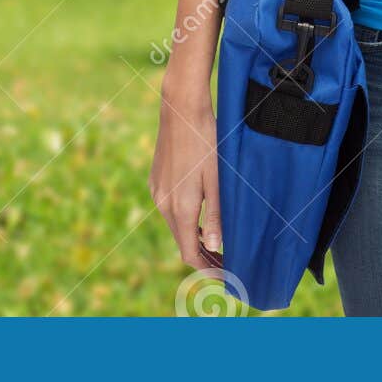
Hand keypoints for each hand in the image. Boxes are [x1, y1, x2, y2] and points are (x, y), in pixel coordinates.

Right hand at [150, 83, 222, 273]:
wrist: (181, 108)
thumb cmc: (206, 140)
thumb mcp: (218, 179)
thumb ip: (216, 215)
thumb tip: (216, 247)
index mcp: (181, 208)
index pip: (190, 253)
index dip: (207, 267)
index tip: (225, 273)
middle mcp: (164, 204)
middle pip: (182, 242)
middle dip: (202, 255)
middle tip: (225, 261)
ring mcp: (157, 191)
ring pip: (175, 226)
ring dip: (193, 237)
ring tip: (216, 241)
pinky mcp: (155, 180)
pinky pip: (169, 209)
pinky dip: (184, 220)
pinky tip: (200, 214)